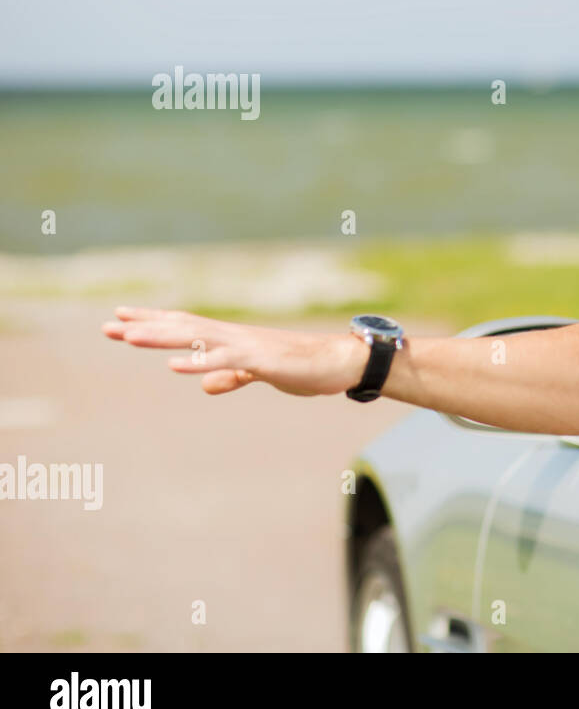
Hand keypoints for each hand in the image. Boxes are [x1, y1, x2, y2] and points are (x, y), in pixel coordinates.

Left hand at [102, 307, 367, 396]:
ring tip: (130, 338)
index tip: (120, 322)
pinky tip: (177, 366)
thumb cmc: (304, 366)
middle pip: (183, 327)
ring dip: (163, 338)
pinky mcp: (263, 361)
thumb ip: (231, 376)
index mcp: (232, 340)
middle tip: (108, 326)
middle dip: (145, 326)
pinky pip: (228, 362)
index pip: (185, 327)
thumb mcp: (259, 373)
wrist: (340, 363)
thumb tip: (205, 386)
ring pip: (198, 339)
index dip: (152, 324)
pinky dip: (201, 362)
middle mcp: (235, 336)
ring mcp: (248, 346)